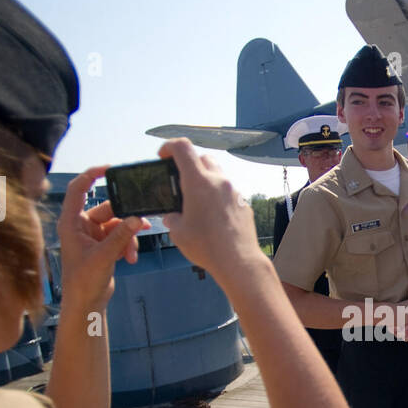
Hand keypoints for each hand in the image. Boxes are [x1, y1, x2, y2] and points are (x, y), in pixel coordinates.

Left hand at [57, 165, 146, 311]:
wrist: (86, 303)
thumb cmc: (83, 281)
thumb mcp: (103, 256)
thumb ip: (121, 236)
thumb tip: (138, 219)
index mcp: (72, 223)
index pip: (78, 189)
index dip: (92, 175)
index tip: (110, 169)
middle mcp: (81, 225)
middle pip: (108, 209)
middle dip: (125, 220)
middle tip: (141, 224)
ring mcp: (93, 235)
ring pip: (118, 224)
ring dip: (128, 237)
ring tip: (133, 253)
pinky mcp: (104, 245)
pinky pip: (121, 236)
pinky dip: (128, 245)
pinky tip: (131, 259)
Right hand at [158, 139, 260, 277]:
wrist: (238, 262)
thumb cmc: (207, 247)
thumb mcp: (178, 233)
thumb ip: (172, 218)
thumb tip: (172, 217)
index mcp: (198, 182)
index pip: (182, 148)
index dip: (169, 146)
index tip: (163, 155)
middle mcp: (219, 181)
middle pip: (202, 157)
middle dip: (189, 163)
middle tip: (179, 180)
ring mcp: (234, 192)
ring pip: (218, 174)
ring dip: (205, 180)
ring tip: (196, 200)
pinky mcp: (244, 204)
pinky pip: (228, 192)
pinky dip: (218, 195)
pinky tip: (212, 215)